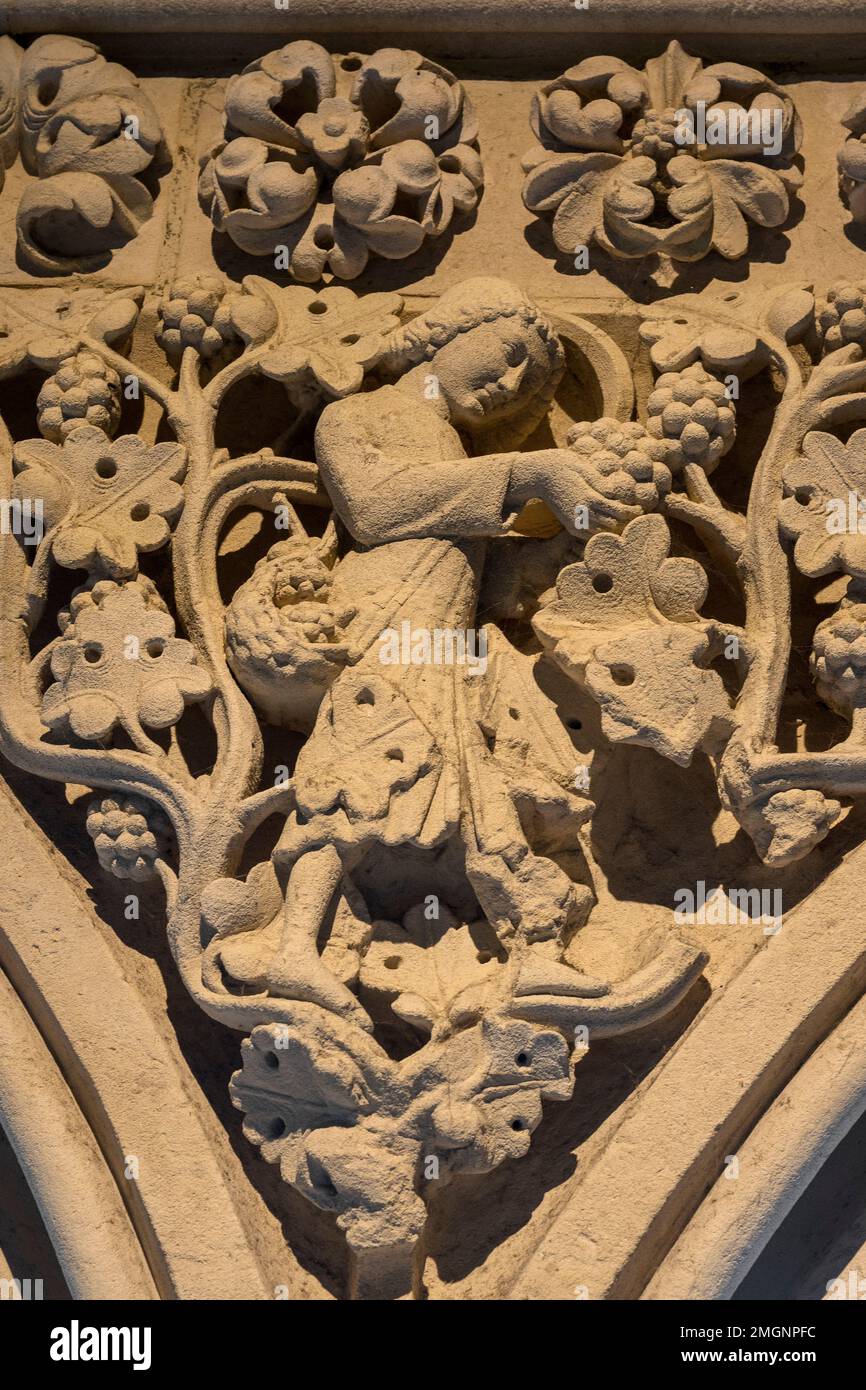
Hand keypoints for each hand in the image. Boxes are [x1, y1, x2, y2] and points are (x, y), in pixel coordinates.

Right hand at [508, 448, 640, 535]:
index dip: (631, 512)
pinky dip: (598, 533)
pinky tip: (605, 527)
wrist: (539, 475)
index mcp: (589, 497)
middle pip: (612, 525)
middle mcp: (582, 513)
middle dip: (625, 522)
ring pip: (600, 533)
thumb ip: (600, 483)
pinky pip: (587, 535)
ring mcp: (574, 521)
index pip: (618, 511)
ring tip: (622, 523)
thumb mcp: (584, 468)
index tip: (640, 510)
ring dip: (612, 529)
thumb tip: (616, 493)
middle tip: (635, 517)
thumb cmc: (563, 466)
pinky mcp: (568, 524)